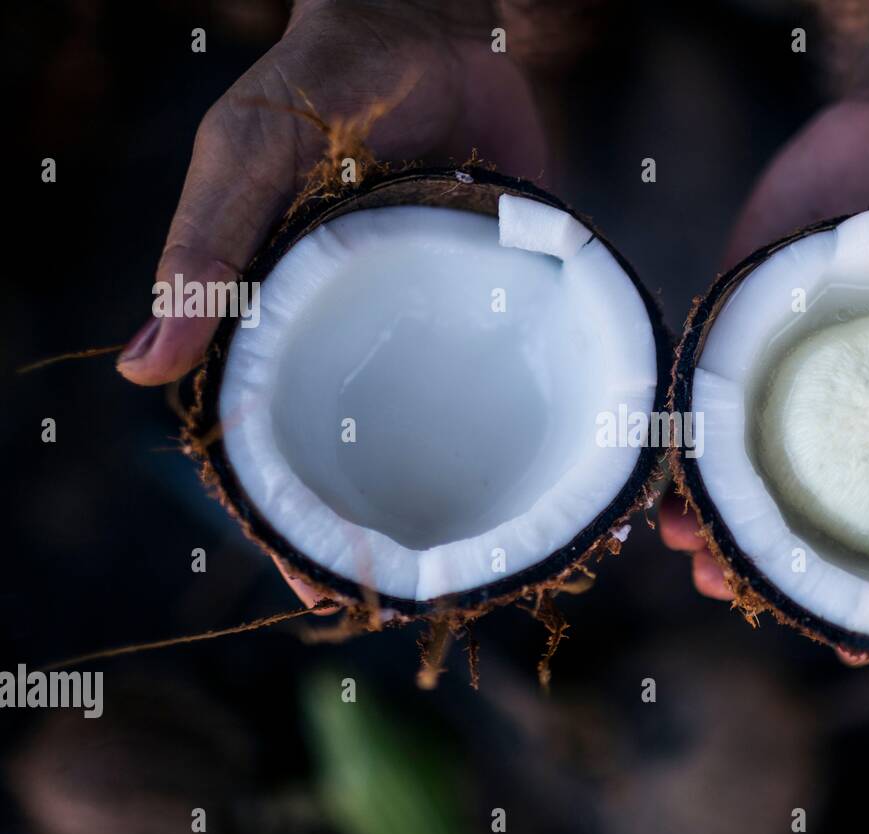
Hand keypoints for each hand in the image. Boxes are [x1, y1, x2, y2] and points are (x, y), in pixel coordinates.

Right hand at [119, 0, 545, 609]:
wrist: (431, 23)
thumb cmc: (320, 86)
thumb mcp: (249, 160)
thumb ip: (208, 255)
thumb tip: (143, 375)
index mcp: (286, 318)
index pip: (275, 442)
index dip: (289, 519)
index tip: (319, 586)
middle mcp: (363, 333)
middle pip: (366, 452)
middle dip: (385, 526)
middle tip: (417, 594)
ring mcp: (437, 320)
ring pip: (450, 426)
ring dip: (473, 491)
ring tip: (506, 560)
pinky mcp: (503, 293)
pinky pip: (524, 365)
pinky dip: (546, 413)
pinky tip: (577, 467)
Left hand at [666, 0, 868, 659]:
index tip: (856, 642)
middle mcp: (860, 429)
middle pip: (819, 525)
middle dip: (778, 570)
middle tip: (742, 592)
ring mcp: (796, 390)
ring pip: (752, 481)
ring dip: (717, 522)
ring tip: (689, 548)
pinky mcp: (740, 341)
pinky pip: (704, 406)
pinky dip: (682, 448)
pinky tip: (660, 478)